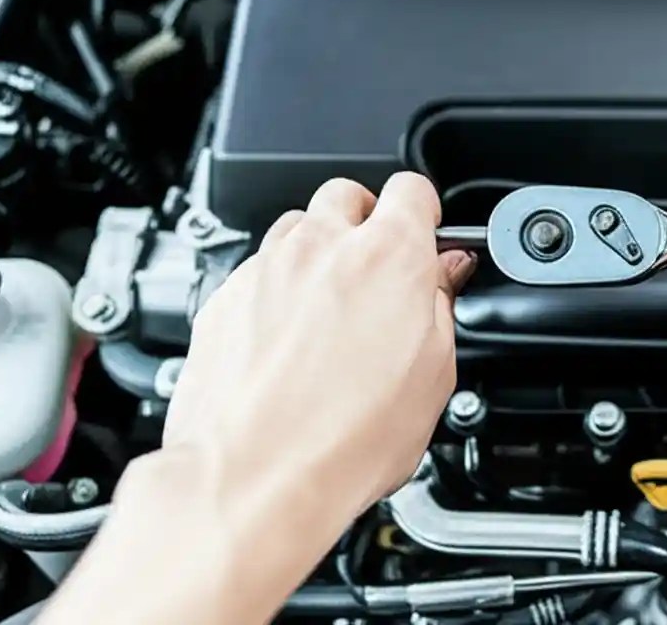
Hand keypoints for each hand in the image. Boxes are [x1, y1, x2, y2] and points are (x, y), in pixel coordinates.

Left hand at [163, 172, 474, 529]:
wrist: (253, 478)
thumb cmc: (344, 439)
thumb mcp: (433, 376)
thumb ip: (441, 308)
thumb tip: (443, 279)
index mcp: (389, 256)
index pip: (413, 189)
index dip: (424, 213)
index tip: (426, 239)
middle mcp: (322, 247)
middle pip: (348, 196)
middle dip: (367, 223)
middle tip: (379, 274)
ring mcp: (265, 269)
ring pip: (296, 228)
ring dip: (318, 253)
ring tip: (332, 310)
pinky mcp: (222, 298)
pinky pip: (256, 272)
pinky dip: (276, 291)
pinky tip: (289, 341)